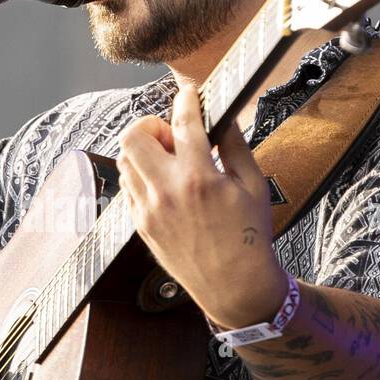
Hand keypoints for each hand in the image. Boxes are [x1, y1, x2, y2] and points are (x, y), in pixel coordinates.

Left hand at [116, 82, 287, 330]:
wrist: (234, 287)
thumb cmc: (250, 237)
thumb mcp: (254, 186)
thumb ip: (235, 146)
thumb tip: (223, 117)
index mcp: (199, 179)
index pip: (182, 123)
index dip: (186, 100)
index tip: (189, 93)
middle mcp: (167, 192)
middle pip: (133, 136)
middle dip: (151, 125)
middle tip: (172, 136)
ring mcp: (148, 211)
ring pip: (125, 161)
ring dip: (144, 152)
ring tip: (171, 162)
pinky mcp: (141, 226)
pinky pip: (128, 187)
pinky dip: (142, 176)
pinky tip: (166, 185)